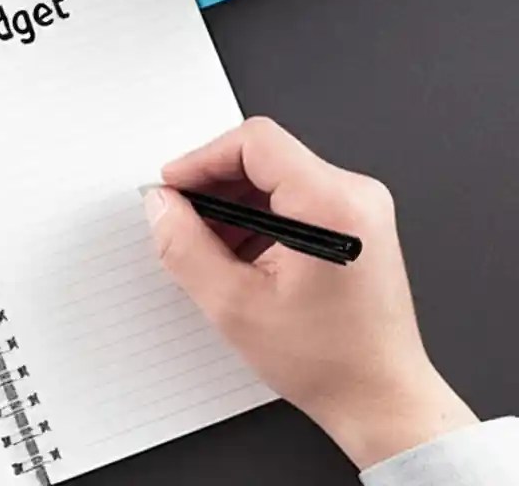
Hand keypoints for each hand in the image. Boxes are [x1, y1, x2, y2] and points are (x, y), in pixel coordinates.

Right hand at [144, 117, 475, 468]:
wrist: (379, 397)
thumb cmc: (327, 361)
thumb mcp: (233, 304)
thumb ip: (185, 246)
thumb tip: (161, 205)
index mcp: (331, 204)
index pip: (255, 143)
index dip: (202, 159)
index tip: (173, 188)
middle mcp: (354, 195)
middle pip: (264, 157)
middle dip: (214, 186)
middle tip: (180, 221)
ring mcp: (360, 208)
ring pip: (276, 178)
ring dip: (234, 205)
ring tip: (209, 249)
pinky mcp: (356, 224)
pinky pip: (294, 199)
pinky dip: (258, 218)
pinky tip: (238, 257)